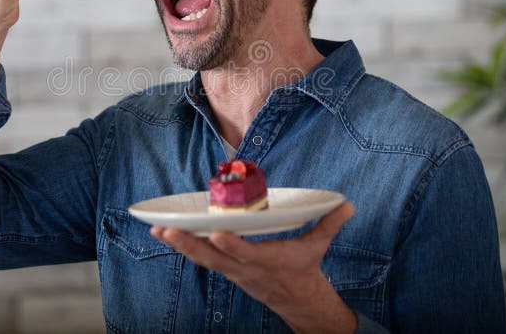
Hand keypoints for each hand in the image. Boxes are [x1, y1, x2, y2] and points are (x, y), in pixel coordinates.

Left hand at [150, 202, 356, 332]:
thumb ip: (330, 223)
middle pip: (213, 257)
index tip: (215, 233)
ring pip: (202, 259)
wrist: (297, 299)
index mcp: (267, 260)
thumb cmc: (304, 267)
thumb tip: (348, 204)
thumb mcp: (318, 245)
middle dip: (189, 245)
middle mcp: (245, 268)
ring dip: (179, 246)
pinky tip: (165, 235)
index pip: (245, 253)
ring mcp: (232, 271)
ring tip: (157, 231)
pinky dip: (183, 248)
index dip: (230, 245)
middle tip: (167, 231)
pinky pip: (201, 259)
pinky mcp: (225, 270)